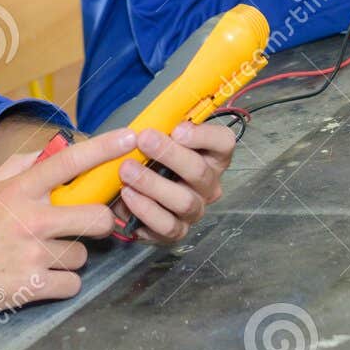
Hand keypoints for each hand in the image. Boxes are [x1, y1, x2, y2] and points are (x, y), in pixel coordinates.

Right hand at [0, 128, 133, 315]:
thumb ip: (22, 166)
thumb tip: (54, 150)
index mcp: (19, 189)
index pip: (69, 161)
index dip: (104, 148)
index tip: (130, 138)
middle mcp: (29, 218)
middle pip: (95, 216)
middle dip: (98, 223)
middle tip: (84, 226)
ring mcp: (30, 254)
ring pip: (83, 255)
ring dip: (71, 258)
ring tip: (43, 256)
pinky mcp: (29, 286)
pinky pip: (72, 284)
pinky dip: (62, 283)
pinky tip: (41, 277)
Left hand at [112, 120, 235, 243]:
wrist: (124, 193)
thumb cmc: (145, 158)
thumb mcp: (154, 137)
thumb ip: (158, 127)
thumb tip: (152, 118)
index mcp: (210, 156)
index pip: (224, 142)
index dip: (204, 136)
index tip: (177, 129)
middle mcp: (208, 185)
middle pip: (200, 171)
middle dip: (170, 154)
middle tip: (143, 140)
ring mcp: (194, 210)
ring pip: (184, 201)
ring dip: (153, 184)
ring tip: (126, 170)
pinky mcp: (176, 231)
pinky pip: (167, 225)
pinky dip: (145, 210)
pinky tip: (127, 195)